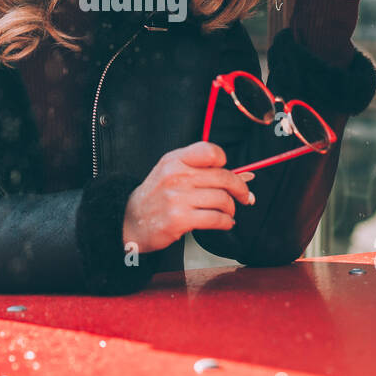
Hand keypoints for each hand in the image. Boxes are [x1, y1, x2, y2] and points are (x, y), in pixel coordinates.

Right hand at [122, 141, 255, 253]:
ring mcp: (177, 198)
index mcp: (175, 160)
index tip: (229, 172)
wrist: (131, 220)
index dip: (224, 162)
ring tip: (228, 213)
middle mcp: (176, 176)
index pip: (210, 152)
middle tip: (244, 196)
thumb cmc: (157, 196)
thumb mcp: (171, 171)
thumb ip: (199, 168)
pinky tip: (224, 223)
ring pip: (222, 200)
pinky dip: (226, 222)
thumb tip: (242, 175)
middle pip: (224, 178)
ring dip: (231, 209)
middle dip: (240, 189)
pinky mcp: (179, 219)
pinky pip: (216, 219)